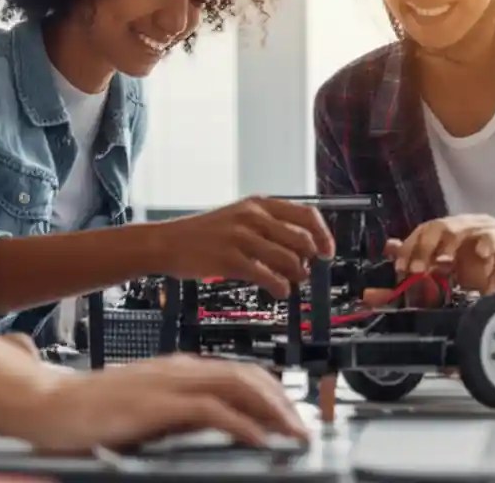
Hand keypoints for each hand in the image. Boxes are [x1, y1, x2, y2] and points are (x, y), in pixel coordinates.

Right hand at [17, 354, 306, 453]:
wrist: (52, 405)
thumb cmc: (96, 411)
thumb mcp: (150, 407)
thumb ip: (183, 411)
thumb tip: (222, 426)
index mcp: (180, 369)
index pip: (240, 372)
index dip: (274, 392)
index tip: (293, 414)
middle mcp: (180, 369)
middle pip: (247, 375)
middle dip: (283, 401)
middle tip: (305, 427)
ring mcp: (168, 384)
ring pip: (237, 387)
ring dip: (272, 411)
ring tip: (293, 433)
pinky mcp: (156, 404)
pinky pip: (210, 410)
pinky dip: (240, 423)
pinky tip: (257, 438)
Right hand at [154, 196, 334, 296]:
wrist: (167, 242)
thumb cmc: (204, 233)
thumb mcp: (238, 216)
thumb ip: (268, 226)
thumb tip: (302, 247)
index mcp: (258, 204)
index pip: (305, 214)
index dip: (322, 234)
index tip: (327, 251)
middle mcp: (252, 216)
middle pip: (301, 239)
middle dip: (309, 259)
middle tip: (306, 271)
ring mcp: (241, 237)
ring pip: (288, 259)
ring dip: (296, 275)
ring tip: (291, 282)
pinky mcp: (230, 260)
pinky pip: (268, 276)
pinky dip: (280, 287)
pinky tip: (279, 291)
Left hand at [384, 215, 494, 295]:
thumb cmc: (488, 274)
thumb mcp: (452, 275)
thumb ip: (421, 266)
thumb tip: (390, 251)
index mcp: (449, 234)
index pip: (422, 232)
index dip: (408, 247)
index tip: (400, 268)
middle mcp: (464, 227)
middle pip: (436, 227)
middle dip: (422, 248)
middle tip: (415, 270)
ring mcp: (484, 230)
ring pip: (459, 227)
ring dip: (446, 245)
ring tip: (440, 263)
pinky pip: (494, 235)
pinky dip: (485, 242)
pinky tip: (480, 253)